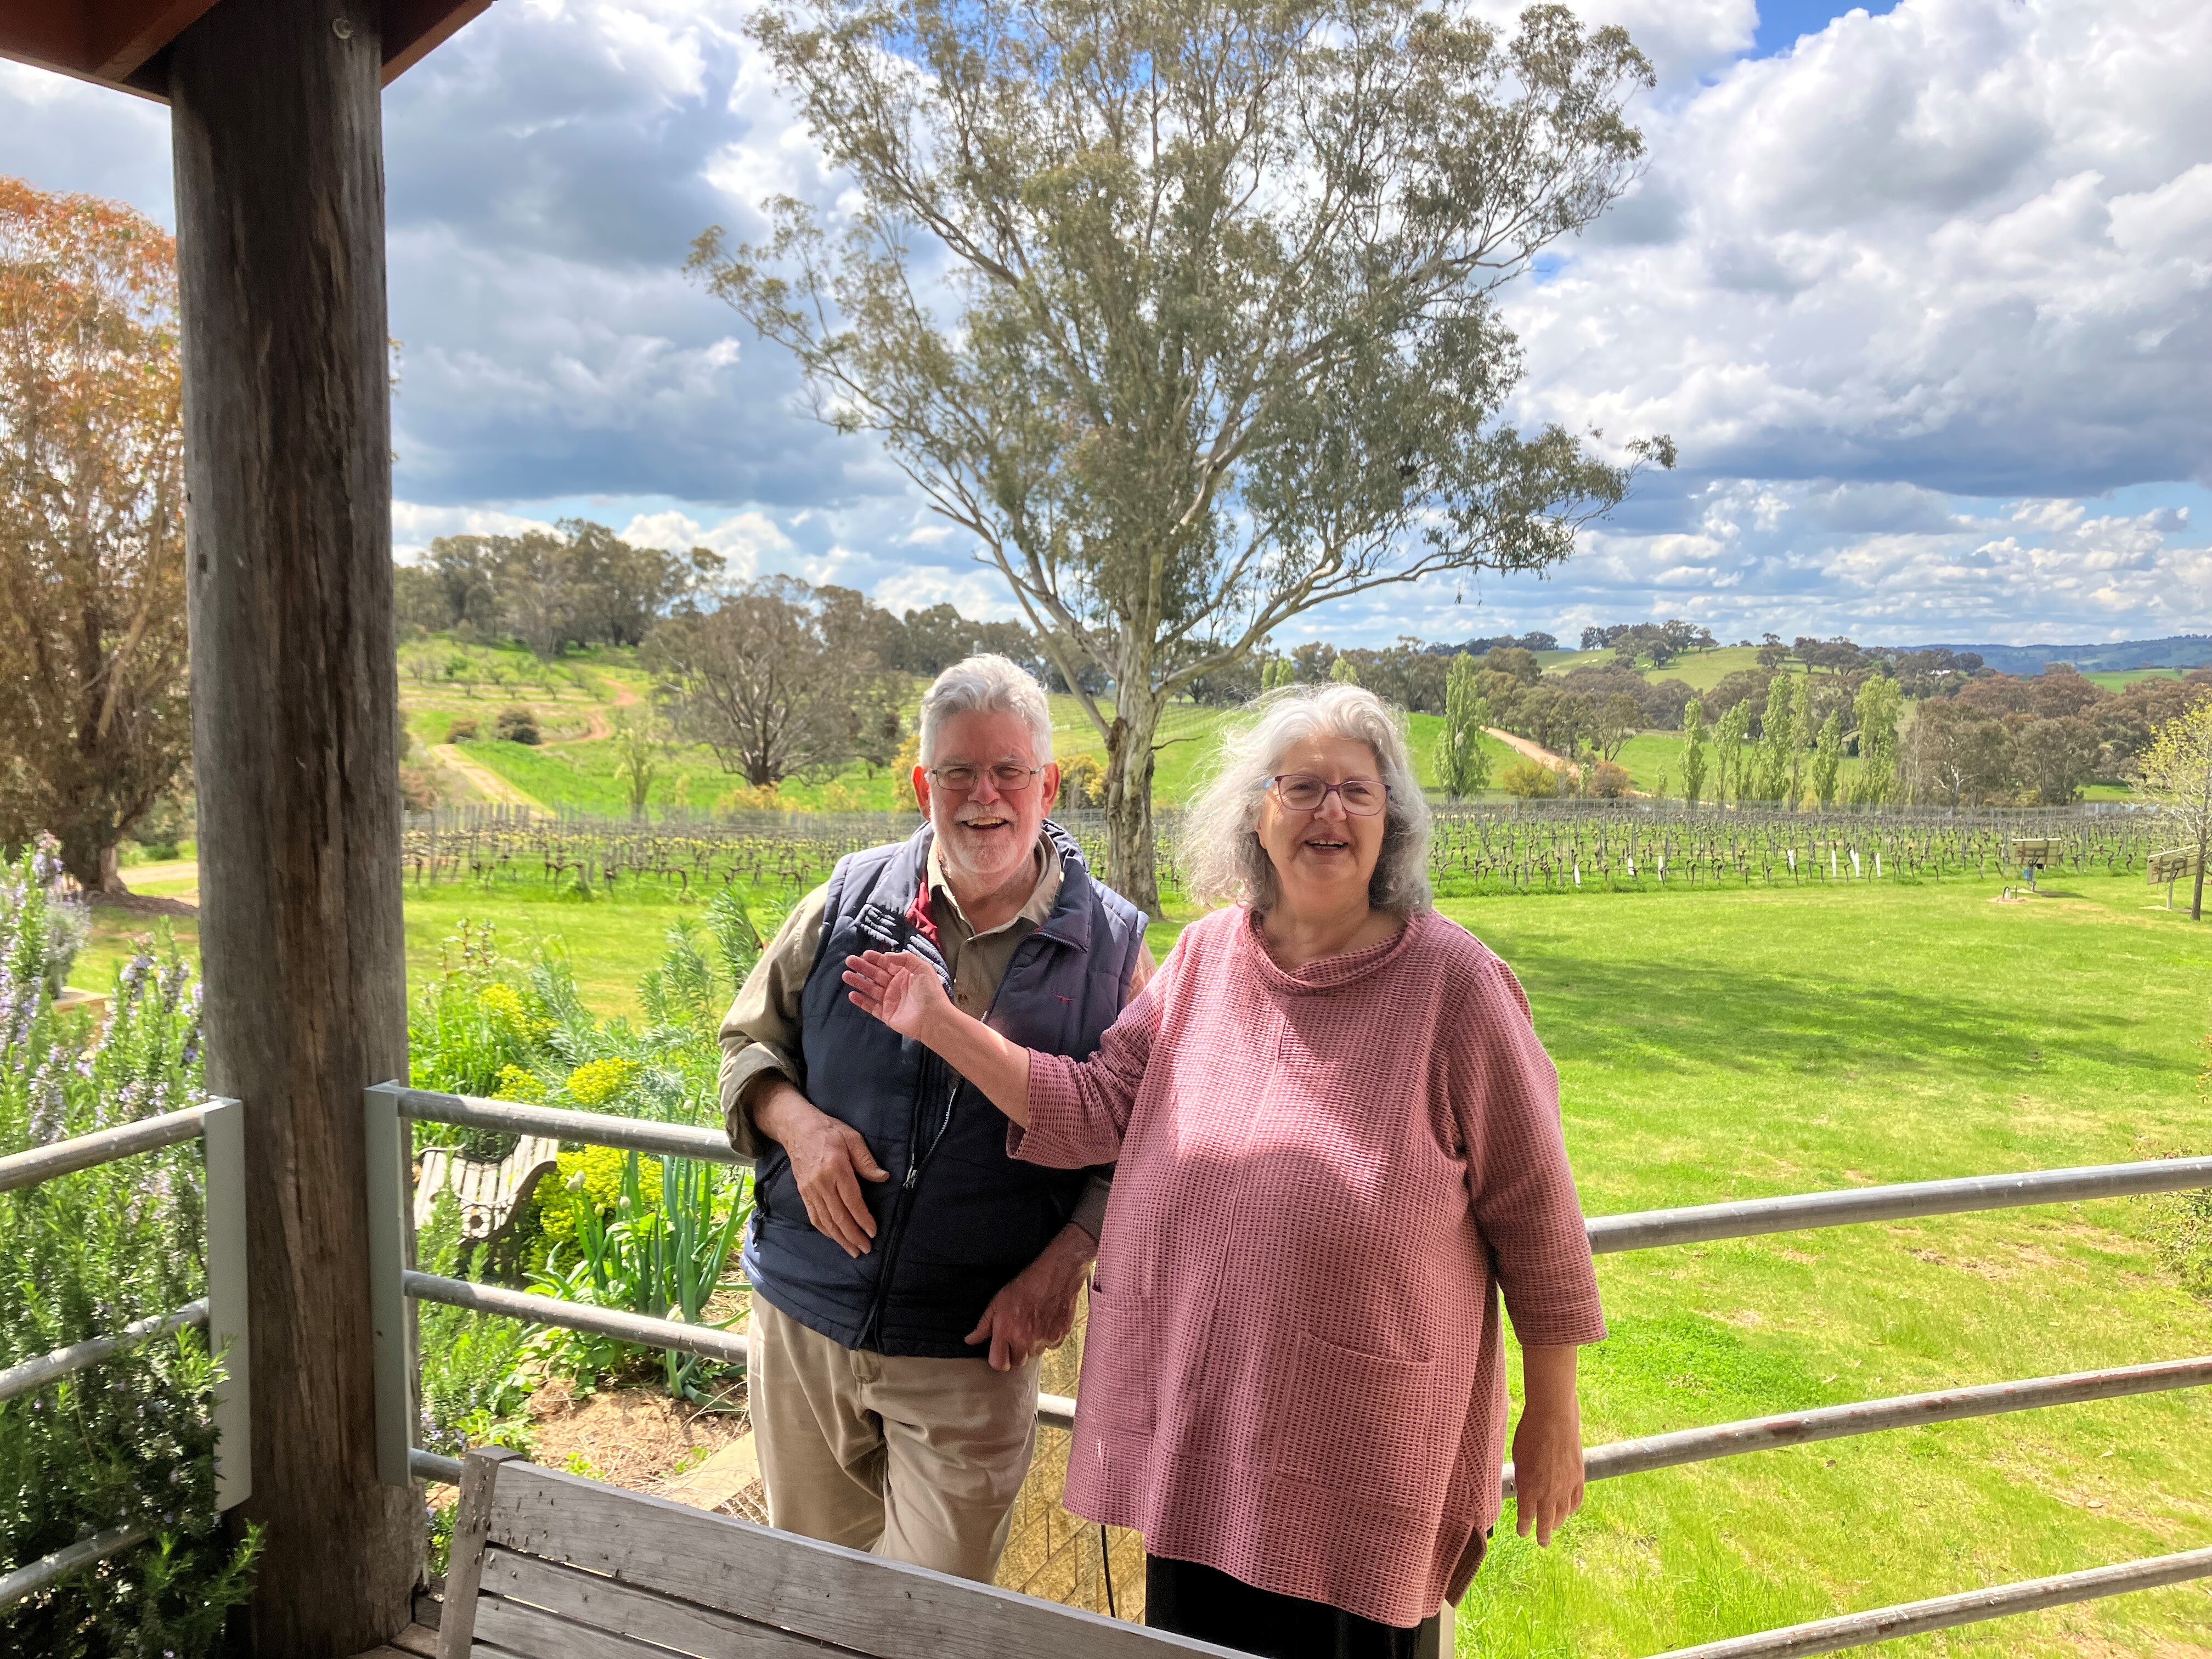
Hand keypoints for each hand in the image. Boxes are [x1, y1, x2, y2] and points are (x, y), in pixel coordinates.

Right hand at [753, 1081, 889, 1257]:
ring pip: (825, 1220)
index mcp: (836, 1168)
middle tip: (866, 1249)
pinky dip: (825, 1230)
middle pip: (838, 1216)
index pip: (852, 1201)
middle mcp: (821, 1183)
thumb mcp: (853, 1138)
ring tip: (853, 1250)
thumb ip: (867, 1161)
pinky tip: (835, 1237)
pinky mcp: (803, 1192)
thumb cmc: (829, 1131)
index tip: (873, 1232)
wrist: (797, 1128)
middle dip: (853, 1235)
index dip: (863, 1219)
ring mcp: (809, 1190)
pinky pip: (814, 1216)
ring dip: (840, 1238)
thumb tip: (883, 1177)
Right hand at [842, 950, 949, 1039]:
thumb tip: (886, 957)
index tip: (864, 954)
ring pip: (871, 989)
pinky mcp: (887, 1014)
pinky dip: (861, 1001)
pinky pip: (871, 1007)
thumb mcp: (922, 968)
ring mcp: (891, 1001)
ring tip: (846, 975)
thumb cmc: (931, 992)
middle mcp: (897, 987)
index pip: (887, 964)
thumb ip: (905, 958)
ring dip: (858, 982)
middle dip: (862, 967)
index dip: (875, 959)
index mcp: (906, 975)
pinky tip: (852, 994)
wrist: (933, 1018)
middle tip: (849, 961)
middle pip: (876, 975)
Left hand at [965, 1225, 1093, 1370]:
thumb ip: (983, 1325)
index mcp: (1007, 1330)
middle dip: (1016, 1352)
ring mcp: (1044, 1339)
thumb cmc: (1025, 1286)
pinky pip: (1050, 1347)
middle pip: (1018, 1362)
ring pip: (1035, 1354)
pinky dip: (1048, 1339)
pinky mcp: (1059, 1337)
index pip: (999, 1363)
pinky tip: (1046, 1322)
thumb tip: (969, 1340)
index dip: (999, 1360)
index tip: (1001, 1352)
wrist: (1055, 1275)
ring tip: (1033, 1325)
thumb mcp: (998, 1302)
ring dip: (1032, 1345)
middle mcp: (1025, 1339)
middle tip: (1018, 1334)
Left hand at [1510, 1398, 1585, 1546]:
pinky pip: (1576, 1500)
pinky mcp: (1579, 1477)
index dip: (1524, 1527)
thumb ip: (1521, 1478)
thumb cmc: (1529, 1433)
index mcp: (1530, 1488)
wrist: (1553, 1416)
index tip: (1522, 1533)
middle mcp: (1549, 1492)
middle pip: (1546, 1521)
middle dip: (1543, 1534)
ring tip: (1553, 1527)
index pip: (1526, 1516)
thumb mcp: (1518, 1458)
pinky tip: (1568, 1511)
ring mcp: (1567, 1486)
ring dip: (1557, 1523)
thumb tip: (1524, 1490)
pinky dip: (1571, 1508)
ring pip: (1563, 1513)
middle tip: (1542, 1542)